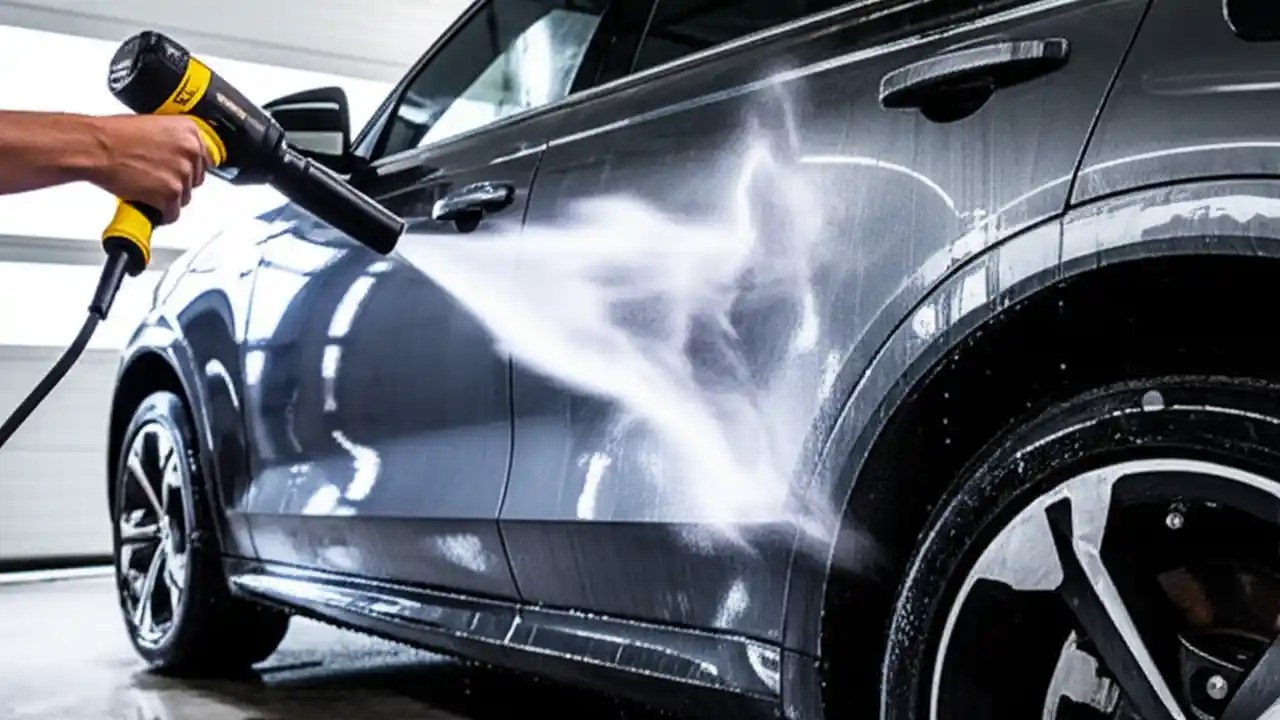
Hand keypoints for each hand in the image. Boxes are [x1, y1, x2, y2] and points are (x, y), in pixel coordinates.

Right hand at [86, 115, 209, 224]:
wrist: (96, 147)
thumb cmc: (114, 136)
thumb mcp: (152, 127)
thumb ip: (172, 141)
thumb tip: (177, 157)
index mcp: (188, 131)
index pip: (201, 159)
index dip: (186, 169)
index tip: (177, 174)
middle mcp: (190, 151)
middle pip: (194, 180)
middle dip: (176, 184)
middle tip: (156, 182)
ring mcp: (182, 173)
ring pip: (184, 198)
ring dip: (167, 199)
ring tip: (146, 191)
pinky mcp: (171, 193)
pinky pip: (172, 213)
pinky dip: (160, 214)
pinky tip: (148, 206)